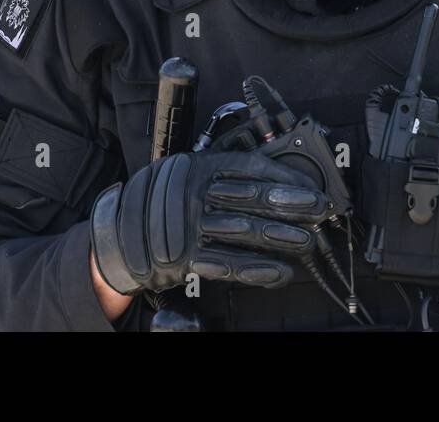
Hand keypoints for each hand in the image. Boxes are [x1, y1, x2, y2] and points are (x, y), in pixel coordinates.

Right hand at [90, 150, 334, 296]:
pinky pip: (228, 263)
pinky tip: (281, 271)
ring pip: (245, 230)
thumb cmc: (161, 200)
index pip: (250, 167)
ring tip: (309, 241)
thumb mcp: (188, 173)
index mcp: (199, 166)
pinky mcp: (187, 257)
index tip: (310, 185)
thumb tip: (275, 180)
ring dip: (281, 236)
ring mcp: (191, 225)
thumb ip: (224, 175)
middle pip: (253, 197)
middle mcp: (196, 192)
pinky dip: (257, 268)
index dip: (284, 176)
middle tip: (321, 210)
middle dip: (292, 204)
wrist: (117, 233)